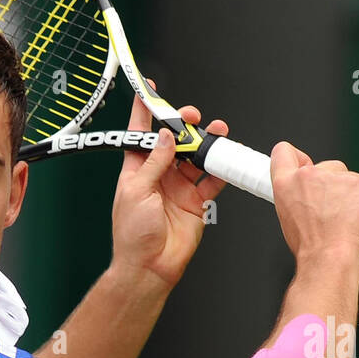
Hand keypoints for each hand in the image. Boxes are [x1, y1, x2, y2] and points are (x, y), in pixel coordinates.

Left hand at [110, 85, 228, 290]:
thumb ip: (154, 161)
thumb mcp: (137, 191)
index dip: (145, 111)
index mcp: (137, 171)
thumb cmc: (133, 236)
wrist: (150, 266)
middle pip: (175, 141)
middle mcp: (159, 176)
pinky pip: (212, 179)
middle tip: (192, 117)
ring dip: (206, 143)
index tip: (149, 90)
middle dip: (184, 125)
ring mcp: (178, 187)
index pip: (141, 134)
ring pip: (196, 156)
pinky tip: (225, 159)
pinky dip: (220, 169)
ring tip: (215, 132)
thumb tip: (167, 136)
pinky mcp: (196, 201)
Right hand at [270, 142, 358, 262]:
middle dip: (333, 184)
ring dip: (351, 197)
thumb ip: (297, 198)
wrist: (330, 257)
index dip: (294, 158)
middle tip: (330, 212)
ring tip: (344, 222)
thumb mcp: (289, 219)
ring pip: (351, 181)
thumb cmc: (310, 245)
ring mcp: (339, 178)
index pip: (283, 153)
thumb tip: (309, 197)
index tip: (301, 165)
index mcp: (286, 184)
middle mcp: (311, 175)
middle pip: (327, 167)